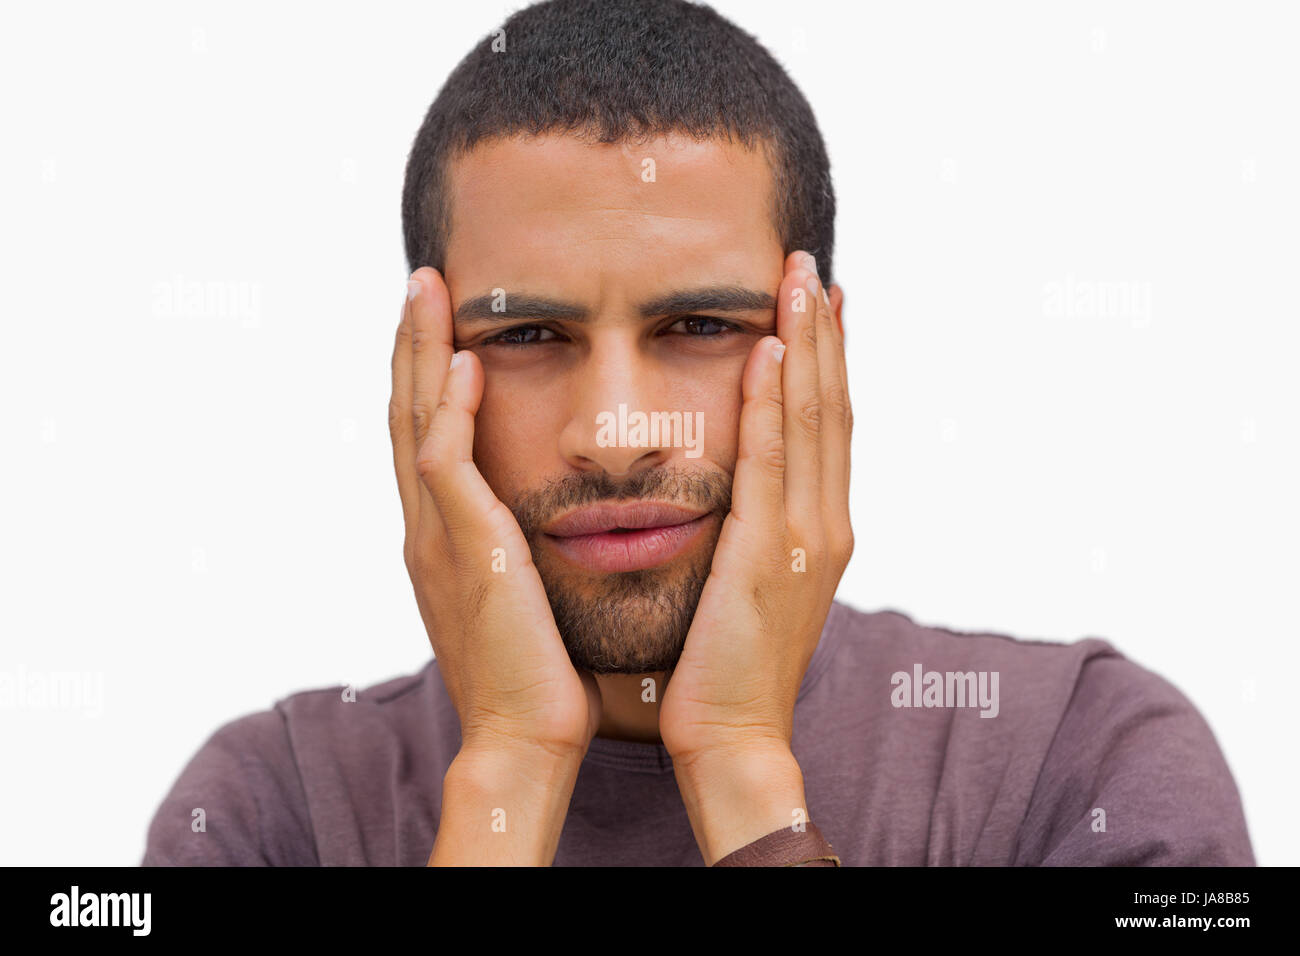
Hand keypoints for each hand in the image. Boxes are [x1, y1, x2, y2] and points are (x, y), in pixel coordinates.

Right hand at [391, 267, 600, 862]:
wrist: (526, 735)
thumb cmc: (537, 672)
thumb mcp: (521, 595)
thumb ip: (515, 549)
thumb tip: (540, 522)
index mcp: (443, 538)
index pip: (427, 437)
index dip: (427, 377)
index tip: (441, 323)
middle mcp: (427, 528)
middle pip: (408, 414)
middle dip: (411, 345)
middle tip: (420, 282)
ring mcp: (436, 537)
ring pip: (415, 421)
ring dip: (419, 352)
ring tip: (426, 290)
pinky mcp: (462, 548)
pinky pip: (445, 462)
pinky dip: (448, 409)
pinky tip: (462, 362)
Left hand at [658, 250, 852, 862]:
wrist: (732, 735)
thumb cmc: (728, 665)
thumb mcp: (752, 586)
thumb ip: (757, 533)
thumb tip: (742, 494)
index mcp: (821, 531)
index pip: (828, 426)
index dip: (827, 361)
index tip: (821, 304)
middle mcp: (826, 525)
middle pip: (830, 407)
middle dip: (824, 333)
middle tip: (813, 268)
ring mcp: (805, 538)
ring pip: (810, 420)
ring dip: (806, 345)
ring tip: (799, 282)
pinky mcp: (768, 554)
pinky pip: (771, 461)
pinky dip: (771, 401)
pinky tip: (767, 350)